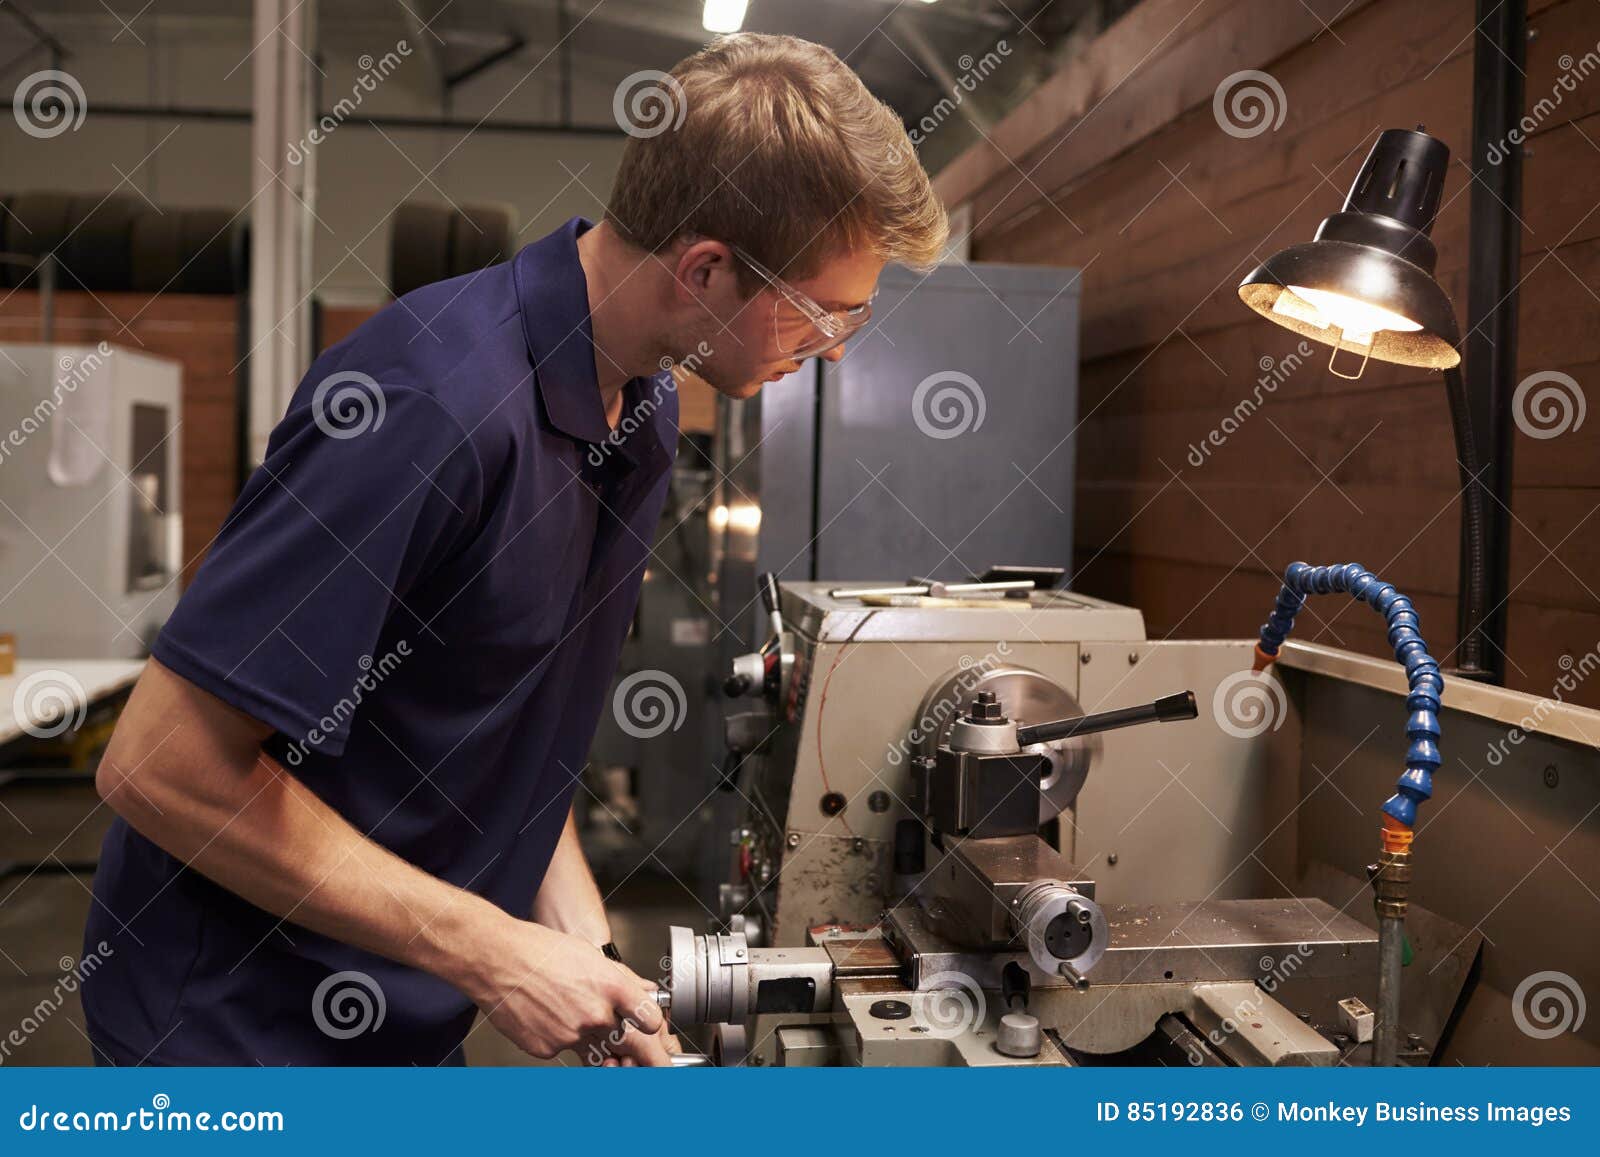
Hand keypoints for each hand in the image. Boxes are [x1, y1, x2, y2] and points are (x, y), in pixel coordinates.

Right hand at [456, 915, 670, 1065]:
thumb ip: (621, 979)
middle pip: (626, 1042)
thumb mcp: (588, 955)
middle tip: (631, 1049)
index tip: (648, 1026)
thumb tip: (645, 990)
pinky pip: (562, 1049)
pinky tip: (545, 1014)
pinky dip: (558, 1037)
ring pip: (592, 1047)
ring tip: (566, 1010)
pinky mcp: (546, 1049)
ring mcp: (570, 1036)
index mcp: (611, 987)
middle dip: (630, 1046)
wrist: (495, 959)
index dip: (650, 1025)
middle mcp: (594, 1015)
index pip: (650, 1021)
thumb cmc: (538, 950)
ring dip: (589, 1037)